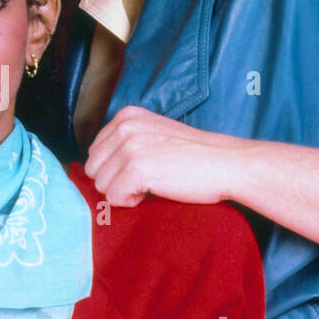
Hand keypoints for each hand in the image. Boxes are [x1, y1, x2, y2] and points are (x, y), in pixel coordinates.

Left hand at [85, 106, 236, 207]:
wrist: (227, 163)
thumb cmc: (193, 156)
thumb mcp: (154, 134)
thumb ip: (125, 141)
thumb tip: (92, 168)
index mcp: (126, 116)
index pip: (95, 152)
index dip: (116, 168)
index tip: (145, 167)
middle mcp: (124, 126)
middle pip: (93, 169)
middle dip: (116, 181)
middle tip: (149, 178)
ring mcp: (130, 147)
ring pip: (100, 185)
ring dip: (125, 192)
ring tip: (154, 183)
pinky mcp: (136, 169)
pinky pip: (114, 198)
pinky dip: (133, 202)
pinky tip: (156, 190)